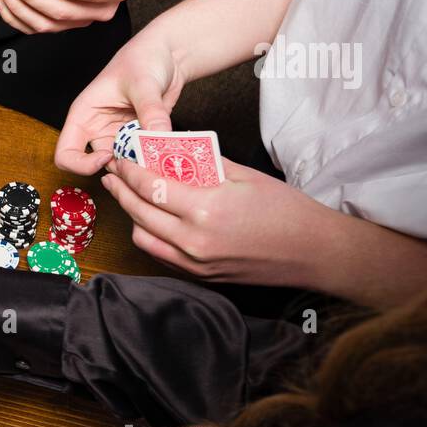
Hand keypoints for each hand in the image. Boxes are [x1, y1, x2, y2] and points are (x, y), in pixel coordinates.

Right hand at [53, 30, 183, 174]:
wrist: (167, 55)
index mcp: (84, 116)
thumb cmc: (143, 59)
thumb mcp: (143, 84)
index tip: (109, 155)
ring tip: (158, 154)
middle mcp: (98, 130)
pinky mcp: (138, 139)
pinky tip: (166, 148)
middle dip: (119, 169)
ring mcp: (119, 136)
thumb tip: (158, 137)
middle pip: (97, 166)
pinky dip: (153, 159)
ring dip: (139, 165)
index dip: (83, 164)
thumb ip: (150, 111)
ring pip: (123, 165)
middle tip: (142, 161)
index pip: (65, 155)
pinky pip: (142, 158)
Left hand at [101, 157, 337, 286]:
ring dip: (130, 214)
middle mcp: (193, 240)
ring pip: (142, 237)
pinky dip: (148, 234)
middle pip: (139, 212)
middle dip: (122, 189)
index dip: (130, 170)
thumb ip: (202, 163)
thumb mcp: (243, 175)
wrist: (313, 252)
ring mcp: (195, 262)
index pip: (151, 186)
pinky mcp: (199, 275)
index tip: (121, 157)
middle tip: (114, 172)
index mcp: (205, 209)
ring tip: (128, 193)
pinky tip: (148, 218)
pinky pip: (159, 254)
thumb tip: (171, 150)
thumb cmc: (285, 210)